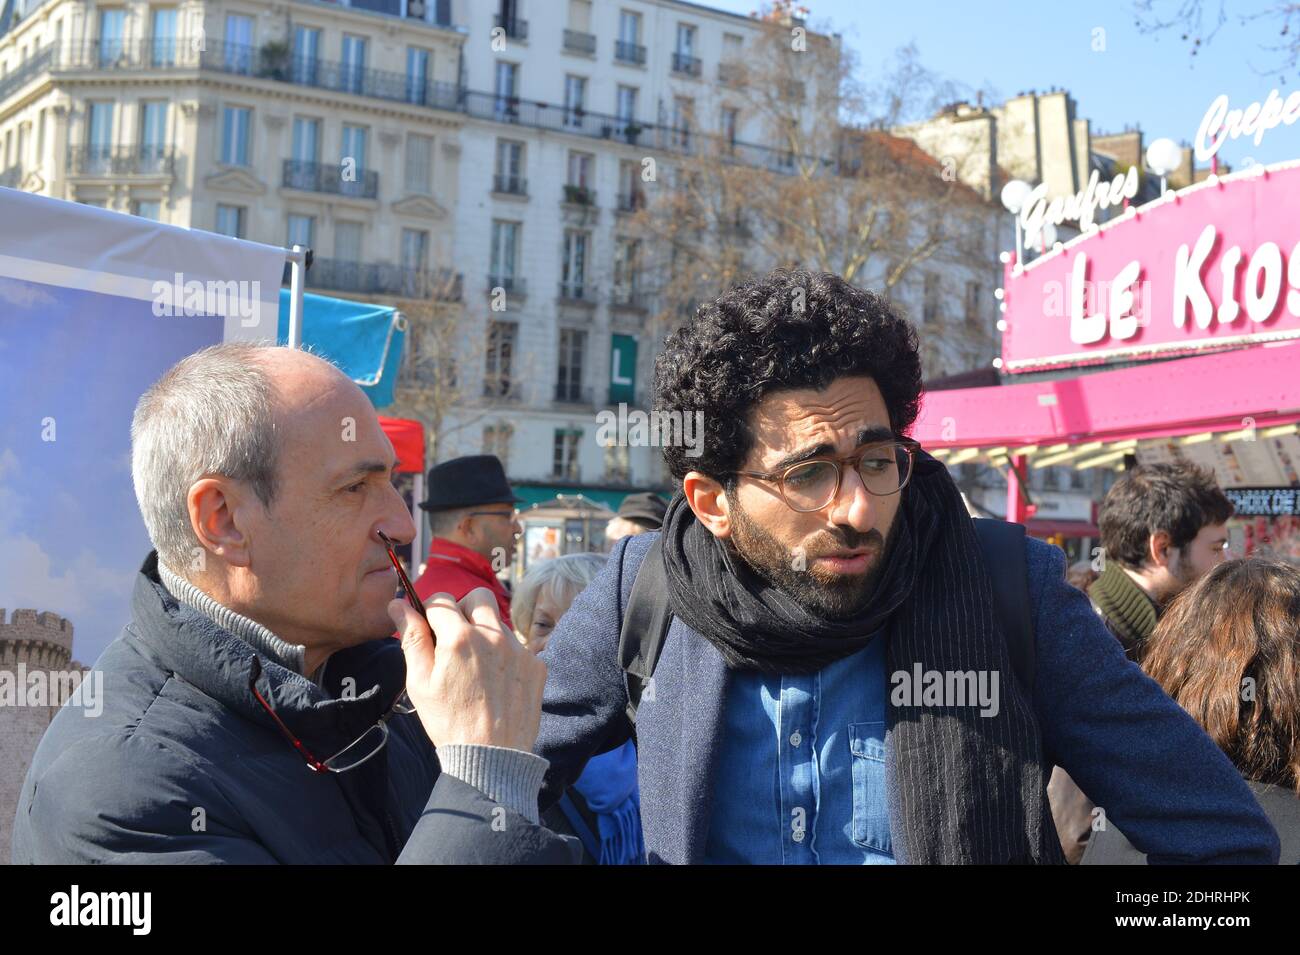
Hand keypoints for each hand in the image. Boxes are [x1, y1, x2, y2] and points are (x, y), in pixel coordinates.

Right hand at [387, 587, 545, 751]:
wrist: (492, 758)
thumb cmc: (449, 723)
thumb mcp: (420, 682)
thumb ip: (411, 638)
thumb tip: (399, 604)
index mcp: (459, 638)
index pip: (442, 600)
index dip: (430, 612)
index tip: (429, 628)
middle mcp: (493, 636)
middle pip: (477, 597)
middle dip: (462, 609)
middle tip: (453, 637)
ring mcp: (519, 649)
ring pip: (499, 622)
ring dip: (485, 632)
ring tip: (475, 666)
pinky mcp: (536, 664)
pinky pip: (518, 645)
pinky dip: (505, 655)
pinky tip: (495, 680)